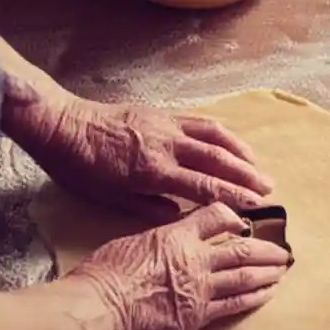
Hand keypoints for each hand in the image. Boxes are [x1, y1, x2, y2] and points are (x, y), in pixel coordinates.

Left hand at [5, 87, 273, 219]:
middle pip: (217, 159)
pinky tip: (232, 142)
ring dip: (241, 152)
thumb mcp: (107, 197)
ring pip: (214, 136)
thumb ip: (148, 207)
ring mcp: (166, 125)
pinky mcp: (162, 113)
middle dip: (247, 176)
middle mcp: (166, 145)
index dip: (234, 196)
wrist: (60, 124)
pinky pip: (200, 121)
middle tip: (269, 190)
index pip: (204, 185)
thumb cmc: (78, 167)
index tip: (256, 206)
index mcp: (152, 170)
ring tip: (258, 167)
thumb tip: (181, 216)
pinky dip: (222, 132)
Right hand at [67, 203, 290, 329]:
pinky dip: (255, 297)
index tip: (244, 220)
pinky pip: (234, 304)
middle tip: (283, 248)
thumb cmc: (105, 272)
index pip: (216, 216)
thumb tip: (175, 236)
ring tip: (283, 269)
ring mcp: (200, 288)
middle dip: (265, 248)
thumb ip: (163, 236)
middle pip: (241, 249)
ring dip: (268, 271)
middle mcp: (196, 258)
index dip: (234, 216)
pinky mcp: (198, 315)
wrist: (99, 307)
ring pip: (244, 276)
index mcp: (178, 235)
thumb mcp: (134, 239)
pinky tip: (268, 292)